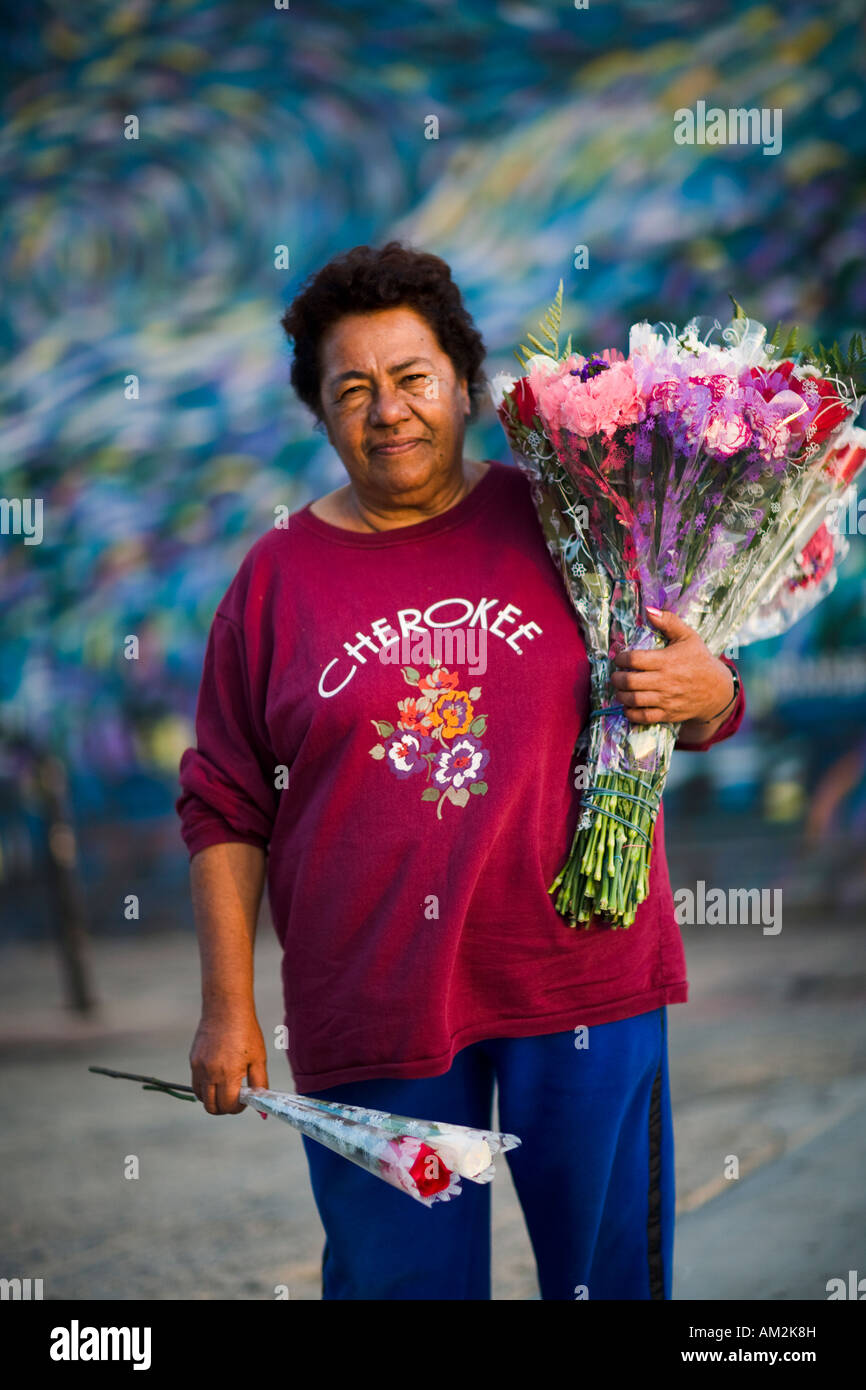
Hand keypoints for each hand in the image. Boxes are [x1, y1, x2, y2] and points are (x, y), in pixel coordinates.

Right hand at [189, 1007, 268, 1114]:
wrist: (226, 1008)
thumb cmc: (246, 1031)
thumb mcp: (258, 1058)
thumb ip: (259, 1083)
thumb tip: (261, 1104)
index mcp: (229, 1073)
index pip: (229, 1105)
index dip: (238, 1107)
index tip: (244, 1100)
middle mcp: (211, 1073)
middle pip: (212, 1107)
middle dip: (224, 1108)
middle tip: (234, 1098)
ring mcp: (199, 1067)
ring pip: (202, 1097)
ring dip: (213, 1099)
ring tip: (226, 1087)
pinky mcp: (193, 1060)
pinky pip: (196, 1084)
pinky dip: (205, 1087)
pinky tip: (217, 1077)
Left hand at [610, 607, 733, 725]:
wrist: (717, 690)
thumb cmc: (699, 660)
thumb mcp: (688, 636)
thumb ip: (668, 621)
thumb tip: (648, 609)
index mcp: (667, 660)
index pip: (634, 659)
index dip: (620, 658)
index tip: (619, 658)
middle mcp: (665, 681)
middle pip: (629, 681)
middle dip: (616, 678)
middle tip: (615, 675)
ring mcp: (666, 699)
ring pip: (633, 700)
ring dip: (620, 695)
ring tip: (620, 689)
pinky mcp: (668, 714)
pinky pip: (643, 717)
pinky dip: (630, 713)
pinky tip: (628, 706)